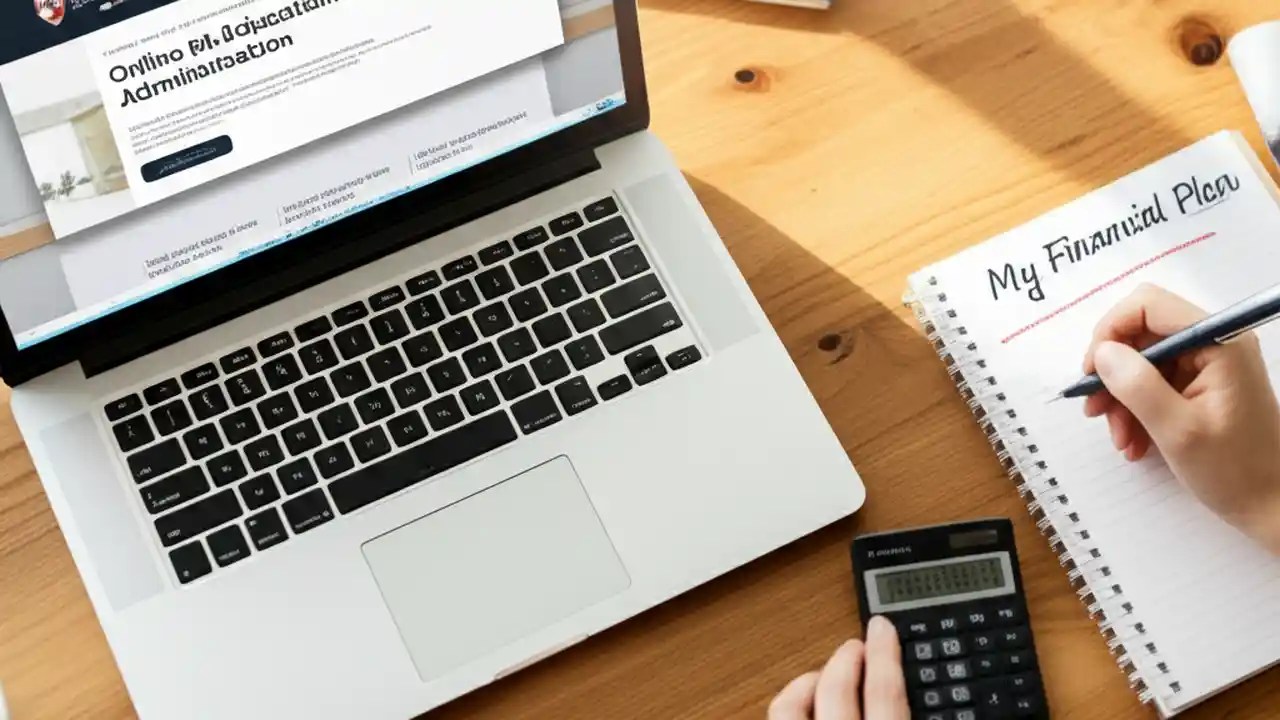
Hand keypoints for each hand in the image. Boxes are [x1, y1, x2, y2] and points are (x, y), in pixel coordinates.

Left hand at [768, 616, 909, 719]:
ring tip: (818, 676)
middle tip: (854, 646)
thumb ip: (904, 712)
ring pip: (788, 705)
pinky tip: (797, 710)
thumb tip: (906, 698)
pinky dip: (788, 708)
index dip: (883, 655)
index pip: (883, 693)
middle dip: (844, 659)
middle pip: (835, 688)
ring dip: (804, 683)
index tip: (881, 628)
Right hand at [1082, 284, 1279, 551]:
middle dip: (1113, 372)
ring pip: (1141, 361)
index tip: (1092, 373)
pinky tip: (1134, 442)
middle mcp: (1214, 343)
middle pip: (1141, 334)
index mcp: (1219, 342)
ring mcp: (1208, 364)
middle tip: (1095, 410)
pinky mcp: (1201, 385)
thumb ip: (1138, 386)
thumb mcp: (1178, 431)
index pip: (1149, 305)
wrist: (1273, 507)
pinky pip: (1153, 383)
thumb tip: (1101, 353)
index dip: (1111, 331)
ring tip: (1120, 439)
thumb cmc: (1234, 471)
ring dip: (1121, 398)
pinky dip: (1136, 410)